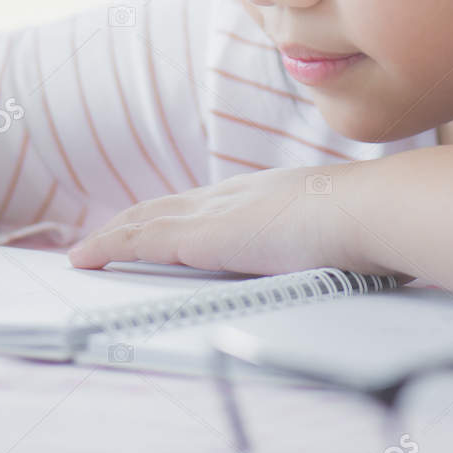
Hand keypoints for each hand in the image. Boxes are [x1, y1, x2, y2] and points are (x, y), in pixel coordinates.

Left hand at [67, 164, 388, 275]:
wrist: (369, 211)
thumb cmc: (370, 225)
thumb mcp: (341, 233)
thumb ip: (329, 243)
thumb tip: (347, 258)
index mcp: (263, 195)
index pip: (204, 204)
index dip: (174, 214)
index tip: (154, 224)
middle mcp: (232, 195)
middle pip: (165, 207)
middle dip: (132, 223)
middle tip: (103, 239)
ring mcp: (216, 213)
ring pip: (145, 221)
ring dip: (111, 237)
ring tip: (82, 253)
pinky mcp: (202, 236)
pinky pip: (140, 241)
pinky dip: (108, 248)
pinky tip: (85, 258)